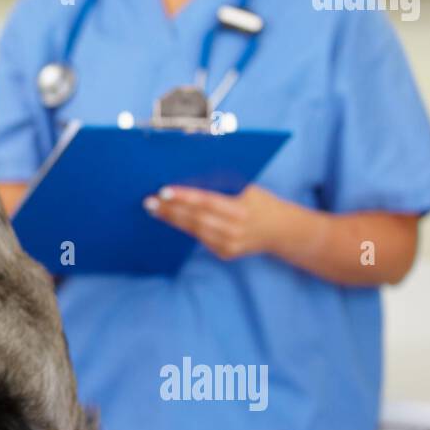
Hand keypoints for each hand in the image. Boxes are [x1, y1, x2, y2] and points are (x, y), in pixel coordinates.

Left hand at [143, 184, 284, 260]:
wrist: (280, 230)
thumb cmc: (259, 201)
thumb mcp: (247, 188)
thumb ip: (223, 185)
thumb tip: (188, 175)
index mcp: (241, 209)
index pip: (207, 201)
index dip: (184, 196)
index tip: (163, 190)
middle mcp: (236, 229)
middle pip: (196, 218)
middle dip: (170, 209)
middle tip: (148, 201)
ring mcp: (230, 244)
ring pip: (195, 230)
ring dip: (172, 219)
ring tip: (154, 209)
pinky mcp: (226, 253)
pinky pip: (201, 239)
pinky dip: (186, 228)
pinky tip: (171, 219)